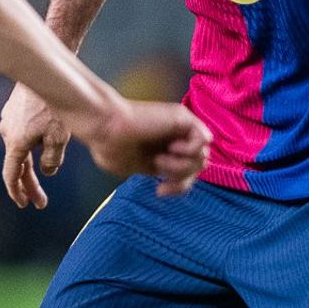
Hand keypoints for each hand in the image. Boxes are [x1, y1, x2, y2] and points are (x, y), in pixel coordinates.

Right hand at [1, 83, 71, 209]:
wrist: (45, 71)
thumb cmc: (53, 105)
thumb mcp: (58, 138)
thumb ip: (51, 160)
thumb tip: (47, 171)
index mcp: (15, 143)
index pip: (11, 175)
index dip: (17, 192)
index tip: (24, 203)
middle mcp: (7, 132)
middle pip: (17, 165)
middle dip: (29, 185)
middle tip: (40, 201)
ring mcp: (8, 120)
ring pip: (19, 149)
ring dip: (30, 164)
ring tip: (44, 172)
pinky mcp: (14, 110)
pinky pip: (21, 134)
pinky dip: (29, 146)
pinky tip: (42, 144)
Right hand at [80, 98, 209, 194]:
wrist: (104, 128)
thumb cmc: (109, 147)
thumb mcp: (135, 168)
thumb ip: (155, 172)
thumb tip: (169, 181)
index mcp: (164, 151)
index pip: (189, 173)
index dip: (179, 187)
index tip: (159, 190)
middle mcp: (175, 139)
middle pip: (199, 167)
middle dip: (183, 178)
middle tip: (160, 176)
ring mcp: (180, 128)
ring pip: (203, 156)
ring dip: (182, 165)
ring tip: (160, 160)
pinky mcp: (182, 117)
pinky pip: (204, 139)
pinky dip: (190, 150)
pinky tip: (171, 148)